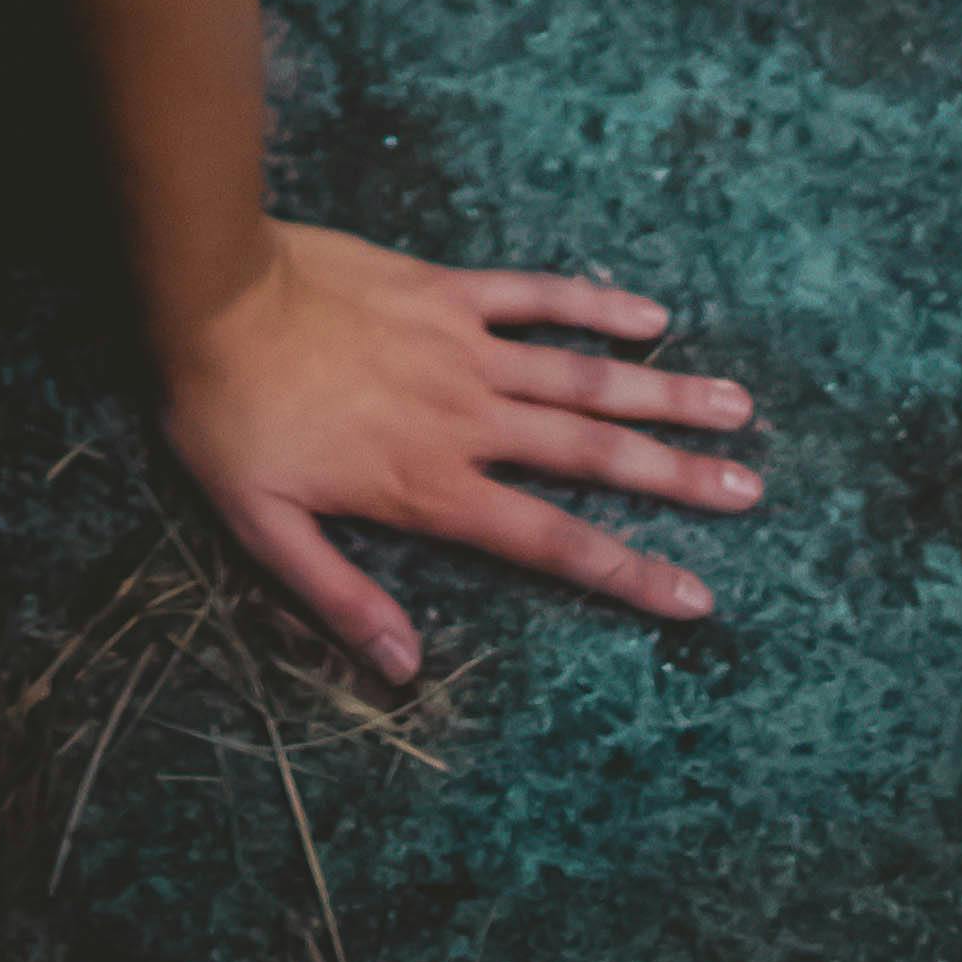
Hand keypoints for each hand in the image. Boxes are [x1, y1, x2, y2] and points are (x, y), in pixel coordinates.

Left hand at [159, 219, 762, 683]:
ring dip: (663, 393)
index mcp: (432, 486)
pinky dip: (594, 305)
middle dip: (677, 480)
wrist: (210, 292)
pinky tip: (650, 315)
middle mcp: (469, 419)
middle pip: (593, 457)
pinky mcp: (446, 290)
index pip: (551, 543)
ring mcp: (465, 348)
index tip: (697, 597)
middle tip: (750, 491)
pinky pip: (535, 296)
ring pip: (584, 376)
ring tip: (737, 407)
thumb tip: (406, 670)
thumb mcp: (263, 527)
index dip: (628, 573)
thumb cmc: (230, 414)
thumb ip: (339, 597)